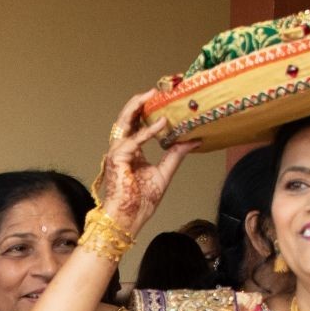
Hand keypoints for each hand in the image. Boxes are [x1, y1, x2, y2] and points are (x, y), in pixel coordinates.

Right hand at [93, 87, 193, 235]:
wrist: (128, 220)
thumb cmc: (140, 203)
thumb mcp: (164, 173)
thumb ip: (176, 155)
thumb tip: (193, 140)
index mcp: (132, 151)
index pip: (137, 124)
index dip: (147, 110)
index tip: (161, 98)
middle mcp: (122, 149)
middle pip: (127, 118)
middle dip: (139, 102)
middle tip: (155, 90)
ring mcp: (117, 153)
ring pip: (123, 123)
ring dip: (136, 107)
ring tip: (151, 95)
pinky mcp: (116, 160)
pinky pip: (133, 141)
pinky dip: (147, 132)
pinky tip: (162, 123)